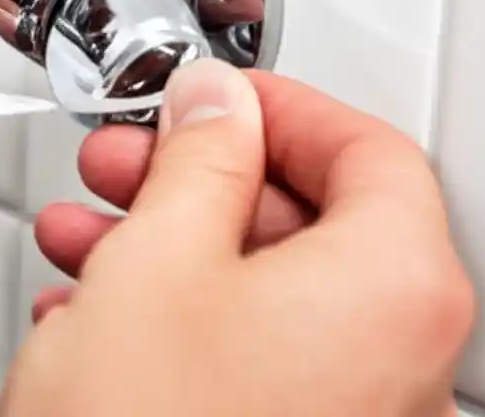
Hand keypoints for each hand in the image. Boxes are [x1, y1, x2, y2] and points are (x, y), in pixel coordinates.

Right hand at [0, 60, 474, 415]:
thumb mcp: (156, 261)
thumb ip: (196, 161)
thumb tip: (213, 107)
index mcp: (393, 289)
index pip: (366, 148)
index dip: (275, 107)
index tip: (208, 99)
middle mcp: (397, 359)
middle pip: (310, 220)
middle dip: (198, 180)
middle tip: (127, 161)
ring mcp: (349, 412)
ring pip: (265, 289)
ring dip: (169, 244)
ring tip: (87, 231)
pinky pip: (247, 353)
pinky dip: (175, 314)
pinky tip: (95, 308)